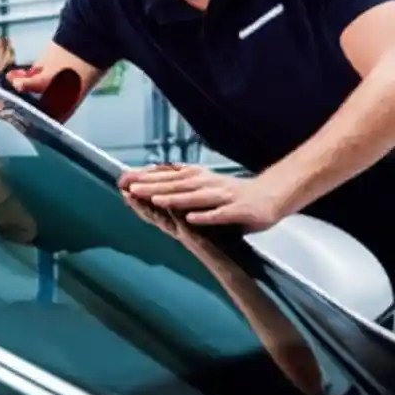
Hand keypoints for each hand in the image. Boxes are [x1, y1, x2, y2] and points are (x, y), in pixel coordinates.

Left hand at [119, 164, 287, 229]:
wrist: (273, 196)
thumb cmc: (233, 192)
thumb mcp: (204, 182)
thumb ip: (180, 181)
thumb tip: (151, 176)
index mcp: (199, 178)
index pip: (168, 176)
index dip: (146, 178)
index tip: (122, 180)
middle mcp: (209, 184)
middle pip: (177, 185)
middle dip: (153, 187)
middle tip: (130, 188)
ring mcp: (225, 197)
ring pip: (196, 197)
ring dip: (175, 198)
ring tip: (155, 200)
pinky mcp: (240, 211)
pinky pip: (221, 214)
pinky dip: (206, 215)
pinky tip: (192, 218)